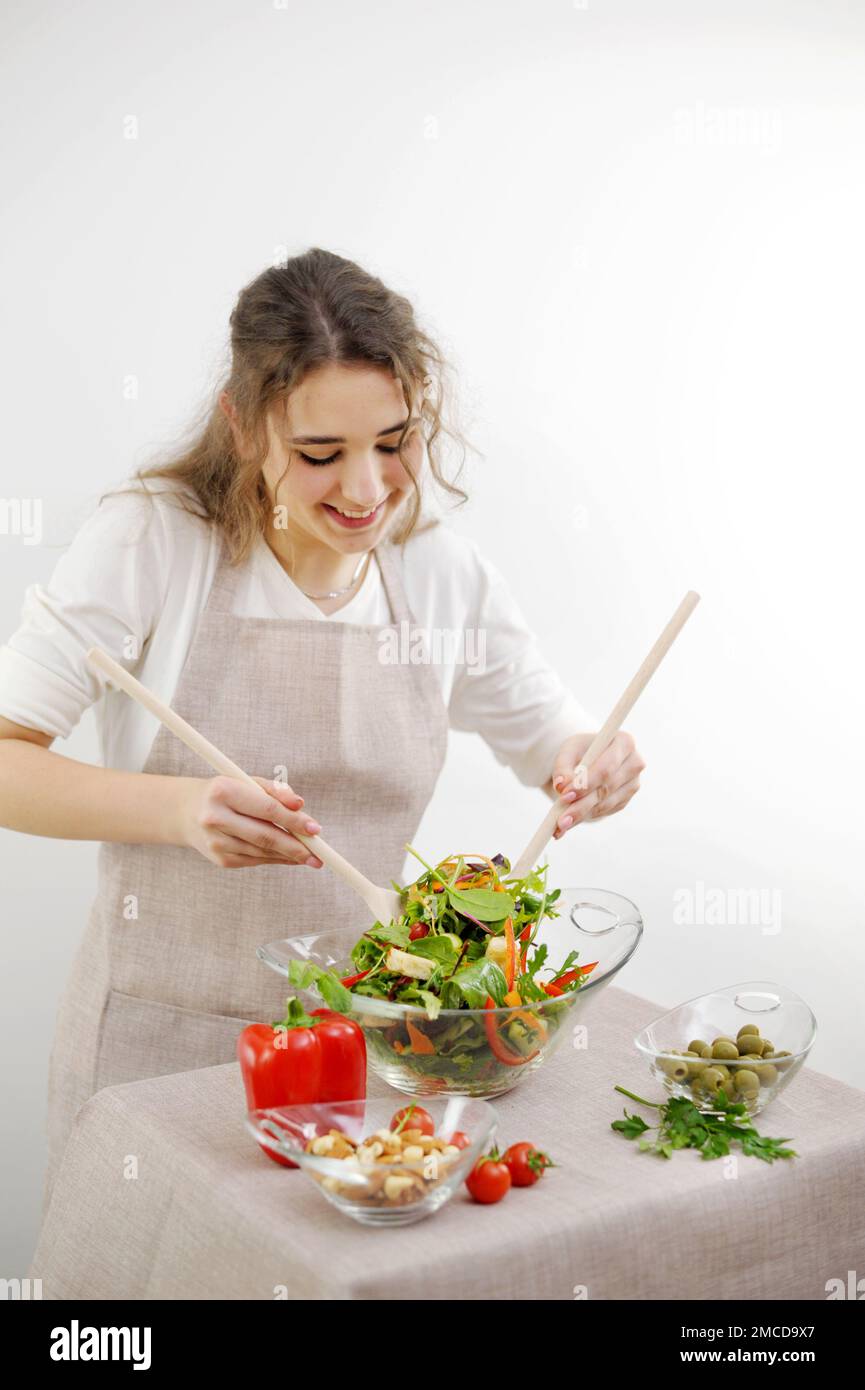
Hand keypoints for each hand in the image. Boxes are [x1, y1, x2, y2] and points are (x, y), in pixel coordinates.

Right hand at [178, 775, 324, 867]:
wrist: (186, 812)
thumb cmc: (225, 792)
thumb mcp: (247, 781)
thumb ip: (275, 791)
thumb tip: (301, 805)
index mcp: (223, 792)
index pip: (267, 809)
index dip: (294, 821)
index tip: (316, 829)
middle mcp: (215, 818)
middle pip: (265, 836)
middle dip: (296, 846)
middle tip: (318, 855)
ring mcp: (216, 842)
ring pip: (262, 852)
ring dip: (288, 855)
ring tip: (309, 857)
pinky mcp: (220, 859)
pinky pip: (255, 860)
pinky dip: (275, 859)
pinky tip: (289, 857)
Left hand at [549, 732, 645, 837]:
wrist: (591, 756)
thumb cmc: (581, 749)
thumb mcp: (569, 750)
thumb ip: (562, 766)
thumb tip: (561, 785)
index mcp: (624, 743)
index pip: (606, 767)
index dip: (587, 782)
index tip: (565, 794)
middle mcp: (634, 764)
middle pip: (606, 789)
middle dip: (582, 805)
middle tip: (561, 819)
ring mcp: (632, 784)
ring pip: (605, 804)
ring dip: (582, 815)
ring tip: (560, 825)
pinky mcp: (625, 799)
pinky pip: (605, 811)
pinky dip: (585, 817)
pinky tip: (568, 823)